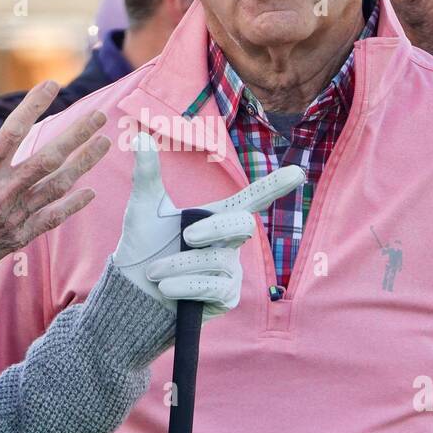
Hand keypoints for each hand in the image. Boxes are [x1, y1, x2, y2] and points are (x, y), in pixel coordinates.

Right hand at [0, 82, 110, 287]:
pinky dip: (72, 204)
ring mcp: (13, 216)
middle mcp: (1, 192)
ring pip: (58, 185)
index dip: (35, 104)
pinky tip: (89, 191)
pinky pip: (52, 218)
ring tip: (104, 144)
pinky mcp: (18, 237)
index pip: (14, 130)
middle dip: (77, 134)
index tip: (53, 85)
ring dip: (84, 163)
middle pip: (49, 156)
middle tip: (100, 115)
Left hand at [113, 132, 304, 318]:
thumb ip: (147, 174)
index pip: (252, 198)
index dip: (274, 186)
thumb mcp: (143, 208)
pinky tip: (166, 288)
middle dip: (214, 228)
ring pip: (216, 260)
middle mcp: (231, 242)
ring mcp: (232, 270)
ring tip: (155, 271)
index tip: (297, 172)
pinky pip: (212, 286)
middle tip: (186, 235)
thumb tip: (140, 135)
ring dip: (179, 264)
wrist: (136, 291)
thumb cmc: (145, 246)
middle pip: (242, 225)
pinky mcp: (228, 296)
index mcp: (217, 216)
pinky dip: (184, 285)